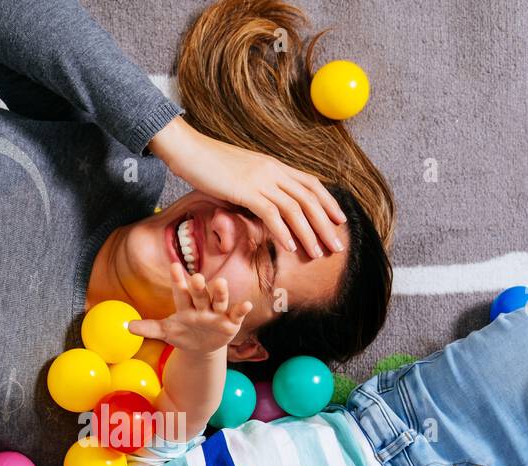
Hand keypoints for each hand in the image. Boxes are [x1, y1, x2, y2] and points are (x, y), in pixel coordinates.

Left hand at [129, 264, 251, 353]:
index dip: (177, 280)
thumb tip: (127, 326)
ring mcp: (217, 312)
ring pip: (218, 300)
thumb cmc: (183, 334)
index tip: (173, 266)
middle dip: (198, 286)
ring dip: (220, 292)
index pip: (180, 292)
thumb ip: (149, 328)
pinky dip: (241, 309)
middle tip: (196, 277)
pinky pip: (236, 314)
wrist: (201, 347)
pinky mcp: (230, 322)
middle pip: (200, 294)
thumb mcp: (166, 332)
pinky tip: (246, 305)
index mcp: (185, 305)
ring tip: (220, 283)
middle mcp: (201, 305)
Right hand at [149, 116, 345, 259]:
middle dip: (325, 225)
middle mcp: (273, 170)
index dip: (328, 202)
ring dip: (309, 233)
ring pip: (294, 208)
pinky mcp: (245, 189)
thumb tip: (265, 207)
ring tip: (317, 254)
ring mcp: (260, 179)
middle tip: (336, 246)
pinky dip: (283, 232)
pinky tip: (290, 248)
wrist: (188, 149)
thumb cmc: (209, 164)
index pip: (311, 184)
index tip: (339, 220)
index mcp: (274, 165)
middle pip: (309, 199)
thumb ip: (257, 188)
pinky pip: (270, 213)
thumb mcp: (241, 175)